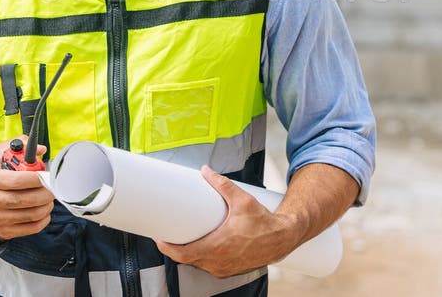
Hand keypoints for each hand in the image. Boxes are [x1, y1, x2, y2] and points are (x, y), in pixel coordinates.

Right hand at [0, 135, 53, 239]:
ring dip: (47, 205)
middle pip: (28, 199)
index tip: (48, 175)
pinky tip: (43, 210)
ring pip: (33, 214)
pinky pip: (31, 228)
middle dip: (47, 192)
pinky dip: (43, 219)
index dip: (38, 178)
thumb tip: (40, 150)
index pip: (19, 180)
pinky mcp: (2, 232)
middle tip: (53, 187)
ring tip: (48, 198)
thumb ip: (19, 145)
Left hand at [156, 166, 300, 277]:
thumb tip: (206, 171)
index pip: (184, 254)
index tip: (159, 239)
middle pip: (187, 260)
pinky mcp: (229, 270)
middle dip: (175, 249)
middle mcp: (219, 261)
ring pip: (197, 264)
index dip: (168, 248)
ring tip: (180, 240)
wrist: (282, 238)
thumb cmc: (263, 222)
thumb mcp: (242, 200)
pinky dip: (200, 259)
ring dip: (188, 255)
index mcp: (218, 246)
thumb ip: (222, 184)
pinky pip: (208, 267)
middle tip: (166, 236)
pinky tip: (199, 249)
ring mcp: (224, 268)